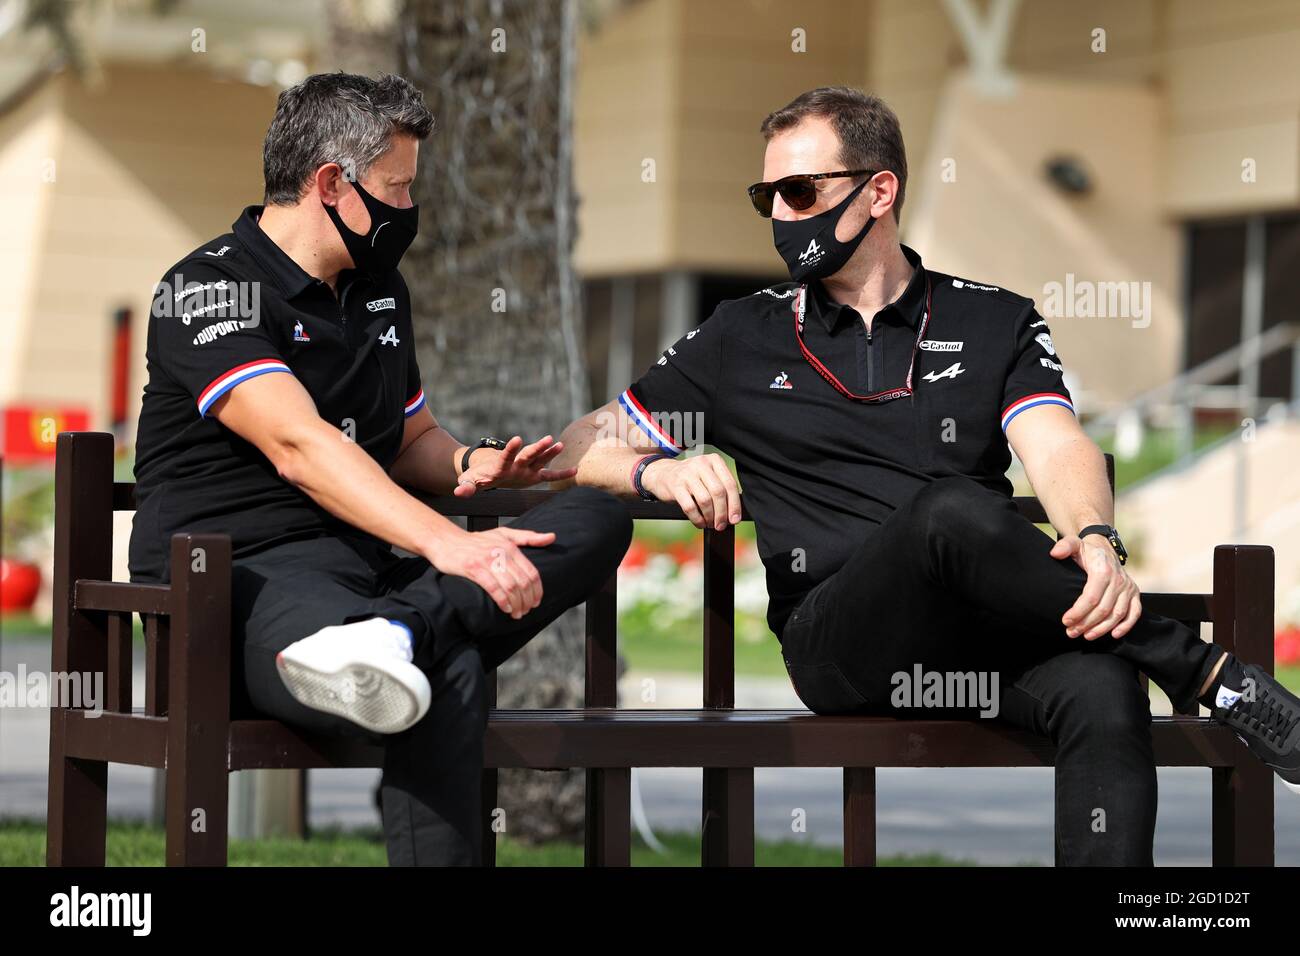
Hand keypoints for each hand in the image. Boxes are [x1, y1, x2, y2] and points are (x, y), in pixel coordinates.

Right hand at [427, 526, 554, 618]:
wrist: (446, 540)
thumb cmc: (475, 540)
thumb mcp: (503, 534)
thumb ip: (528, 537)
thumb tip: (552, 537)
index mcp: (510, 546)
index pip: (532, 572)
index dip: (537, 590)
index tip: (536, 602)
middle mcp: (501, 552)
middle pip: (523, 582)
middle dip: (527, 600)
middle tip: (526, 610)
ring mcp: (487, 560)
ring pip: (510, 587)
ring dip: (516, 604)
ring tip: (517, 613)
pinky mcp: (473, 568)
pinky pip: (493, 588)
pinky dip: (502, 601)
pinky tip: (505, 609)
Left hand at [454, 435, 576, 496]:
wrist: (486, 470)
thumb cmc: (478, 476)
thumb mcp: (469, 482)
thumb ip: (465, 487)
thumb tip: (458, 492)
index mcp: (501, 466)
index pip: (506, 456)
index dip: (510, 448)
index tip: (517, 438)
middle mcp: (516, 464)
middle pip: (527, 454)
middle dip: (537, 447)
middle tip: (549, 438)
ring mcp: (526, 468)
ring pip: (539, 459)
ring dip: (549, 452)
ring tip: (560, 444)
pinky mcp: (533, 475)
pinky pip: (549, 475)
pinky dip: (561, 474)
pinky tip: (574, 471)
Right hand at [641, 452, 740, 530]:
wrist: (662, 473)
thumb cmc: (691, 479)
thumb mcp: (708, 476)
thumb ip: (721, 489)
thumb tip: (734, 514)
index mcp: (714, 461)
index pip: (730, 484)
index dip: (735, 505)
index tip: (735, 519)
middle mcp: (701, 464)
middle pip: (719, 492)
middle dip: (722, 513)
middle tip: (721, 525)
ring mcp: (687, 474)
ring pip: (705, 500)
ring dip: (710, 517)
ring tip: (710, 524)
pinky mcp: (676, 486)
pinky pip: (690, 507)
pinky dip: (697, 519)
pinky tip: (700, 523)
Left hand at [1052, 533, 1141, 639]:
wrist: (1104, 548)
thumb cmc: (1086, 550)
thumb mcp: (1074, 544)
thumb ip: (1064, 546)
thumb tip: (1054, 553)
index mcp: (1103, 570)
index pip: (1091, 597)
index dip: (1078, 611)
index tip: (1065, 621)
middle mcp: (1118, 580)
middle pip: (1103, 609)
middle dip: (1086, 624)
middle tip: (1071, 632)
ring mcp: (1128, 588)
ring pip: (1117, 614)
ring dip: (1102, 628)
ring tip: (1086, 636)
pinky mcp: (1135, 593)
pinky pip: (1135, 613)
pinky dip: (1126, 625)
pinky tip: (1113, 635)